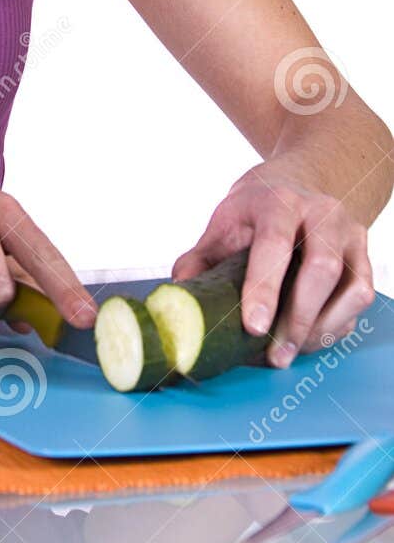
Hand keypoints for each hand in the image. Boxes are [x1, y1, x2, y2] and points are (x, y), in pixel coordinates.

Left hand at [171, 165, 373, 366]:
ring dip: (321, 328)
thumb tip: (180, 294)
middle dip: (297, 319)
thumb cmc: (251, 214)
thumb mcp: (221, 226)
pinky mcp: (363, 253)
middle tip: (275, 355)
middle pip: (321, 270)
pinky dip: (338, 323)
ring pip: (351, 287)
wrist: (291, 186)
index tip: (254, 327)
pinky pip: (361, 296)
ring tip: (291, 351)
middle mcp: (320, 212)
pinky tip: (311, 337)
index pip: (274, 244)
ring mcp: (348, 232)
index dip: (265, 288)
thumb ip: (199, 260)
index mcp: (277, 202)